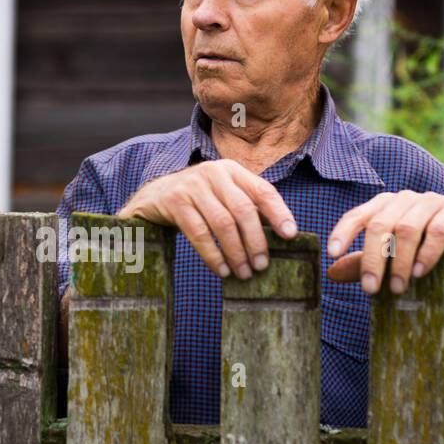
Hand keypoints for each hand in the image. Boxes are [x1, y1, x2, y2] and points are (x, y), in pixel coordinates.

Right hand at [119, 159, 296, 278]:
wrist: (152, 197)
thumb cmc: (197, 201)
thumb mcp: (222, 196)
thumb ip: (246, 207)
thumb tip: (280, 236)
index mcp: (232, 170)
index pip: (263, 190)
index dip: (279, 213)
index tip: (290, 236)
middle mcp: (213, 173)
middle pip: (243, 209)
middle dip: (256, 241)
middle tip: (261, 265)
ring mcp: (192, 186)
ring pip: (222, 223)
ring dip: (236, 252)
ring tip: (243, 273)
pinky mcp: (174, 202)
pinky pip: (199, 233)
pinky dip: (213, 255)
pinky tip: (222, 270)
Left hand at [325, 190, 443, 294]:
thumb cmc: (419, 255)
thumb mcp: (388, 261)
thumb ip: (361, 263)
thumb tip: (331, 273)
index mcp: (384, 206)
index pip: (357, 215)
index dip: (343, 232)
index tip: (331, 254)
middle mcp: (405, 199)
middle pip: (380, 225)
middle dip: (372, 259)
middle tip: (370, 289)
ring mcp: (431, 202)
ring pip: (408, 228)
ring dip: (400, 262)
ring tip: (397, 288)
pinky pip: (439, 230)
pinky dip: (427, 253)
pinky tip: (420, 273)